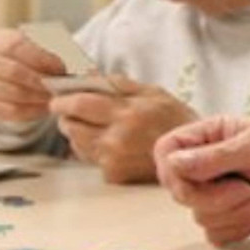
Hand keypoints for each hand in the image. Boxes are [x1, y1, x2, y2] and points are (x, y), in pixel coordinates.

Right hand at [0, 28, 66, 125]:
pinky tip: (48, 106)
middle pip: (14, 72)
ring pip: (14, 93)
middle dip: (42, 79)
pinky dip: (34, 109)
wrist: (5, 69)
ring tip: (59, 96)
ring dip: (40, 96)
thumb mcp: (36, 43)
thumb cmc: (28, 53)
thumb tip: (77, 63)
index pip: (16, 46)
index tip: (62, 67)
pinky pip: (12, 111)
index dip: (41, 57)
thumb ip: (52, 48)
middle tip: (63, 85)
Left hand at [52, 77, 195, 183]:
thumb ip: (119, 84)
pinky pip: (88, 158)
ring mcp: (113, 158)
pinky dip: (89, 148)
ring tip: (92, 125)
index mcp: (128, 112)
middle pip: (71, 124)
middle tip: (70, 110)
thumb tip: (88, 74)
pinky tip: (106, 142)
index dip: (63, 99)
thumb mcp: (153, 93)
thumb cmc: (175, 120)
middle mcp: (117, 137)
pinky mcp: (113, 174)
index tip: (57, 97)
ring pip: (75, 142)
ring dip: (76, 132)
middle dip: (66, 116)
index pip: (80, 103)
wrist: (192, 155)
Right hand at [154, 116, 249, 244]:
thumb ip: (215, 156)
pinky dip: (240, 226)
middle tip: (247, 189)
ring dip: (236, 212)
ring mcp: (217, 193)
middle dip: (215, 197)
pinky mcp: (228, 218)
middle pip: (179, 190)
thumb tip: (175, 163)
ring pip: (198, 216)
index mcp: (212, 135)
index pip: (168, 151)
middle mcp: (209, 164)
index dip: (174, 170)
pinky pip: (215, 233)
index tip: (194, 180)